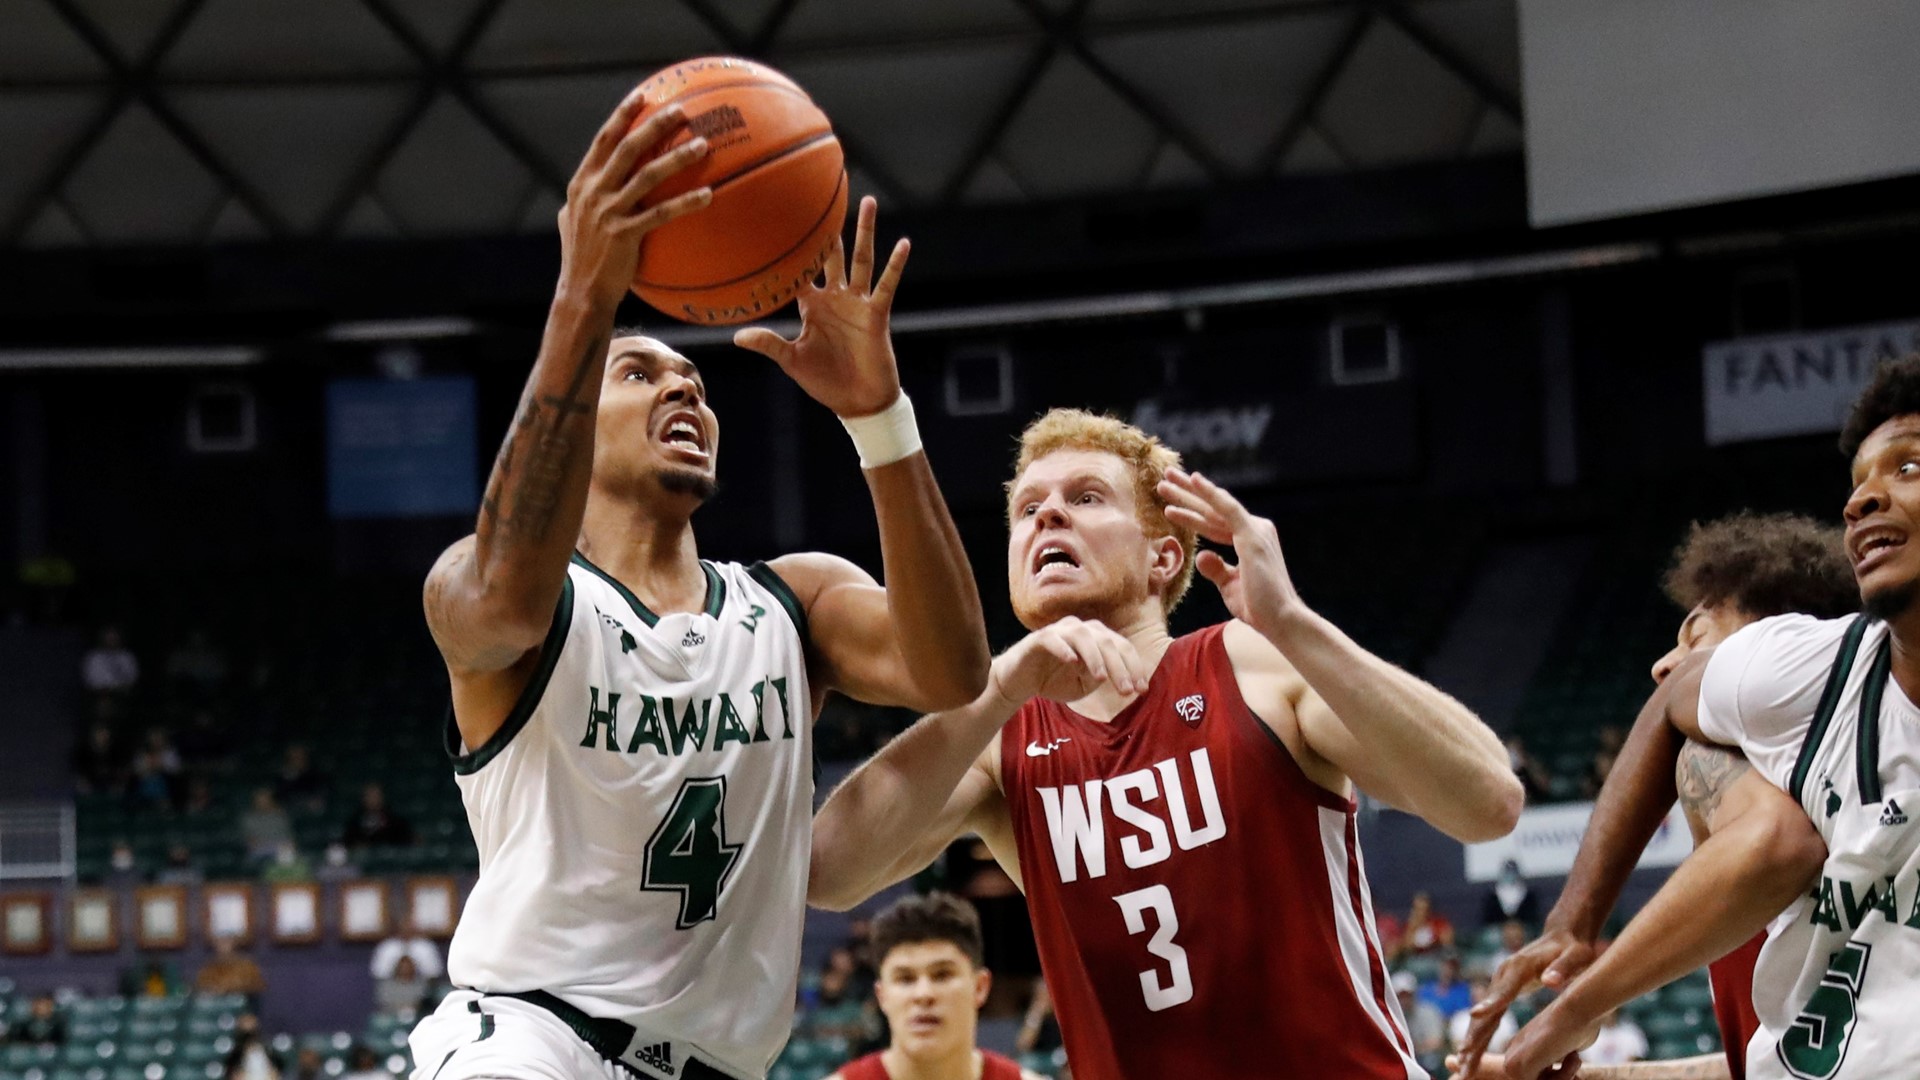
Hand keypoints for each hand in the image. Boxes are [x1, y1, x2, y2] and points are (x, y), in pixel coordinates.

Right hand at [557, 94, 713, 308]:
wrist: (580, 293)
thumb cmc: (582, 259)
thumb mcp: (573, 222)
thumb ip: (584, 199)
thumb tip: (597, 184)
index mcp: (582, 184)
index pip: (604, 140)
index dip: (623, 116)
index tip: (644, 95)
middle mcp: (593, 192)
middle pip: (628, 148)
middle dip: (655, 125)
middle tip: (682, 111)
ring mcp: (608, 212)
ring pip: (647, 176)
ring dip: (677, 158)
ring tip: (704, 145)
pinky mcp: (624, 235)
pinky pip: (661, 213)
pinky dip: (685, 202)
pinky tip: (708, 195)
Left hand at [734, 195, 908, 417]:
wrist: (857, 402)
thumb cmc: (825, 382)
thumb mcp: (792, 360)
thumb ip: (769, 343)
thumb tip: (736, 337)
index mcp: (812, 306)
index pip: (799, 272)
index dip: (789, 251)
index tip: (776, 222)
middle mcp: (835, 297)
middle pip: (830, 255)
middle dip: (828, 227)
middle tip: (823, 193)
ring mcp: (857, 303)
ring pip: (861, 259)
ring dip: (865, 231)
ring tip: (867, 201)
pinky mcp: (876, 314)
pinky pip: (886, 285)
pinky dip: (895, 265)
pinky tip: (903, 243)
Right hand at [986, 617, 1151, 709]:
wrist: (1019, 682)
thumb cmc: (1054, 680)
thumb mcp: (1083, 684)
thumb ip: (1099, 678)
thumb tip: (1116, 677)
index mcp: (1096, 639)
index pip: (1121, 647)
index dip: (1134, 667)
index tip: (1142, 690)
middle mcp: (1081, 630)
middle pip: (1107, 641)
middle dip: (1120, 666)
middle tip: (1127, 691)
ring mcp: (1059, 632)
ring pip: (1083, 635)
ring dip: (1095, 656)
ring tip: (1101, 678)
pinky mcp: (1038, 639)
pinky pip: (1052, 639)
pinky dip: (1064, 648)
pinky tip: (1072, 662)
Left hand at [1155, 468, 1300, 632]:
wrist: (1280, 619)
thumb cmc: (1258, 607)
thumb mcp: (1230, 586)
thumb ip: (1216, 569)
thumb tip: (1201, 554)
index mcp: (1250, 541)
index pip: (1215, 523)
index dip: (1193, 513)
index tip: (1172, 503)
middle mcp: (1255, 530)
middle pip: (1212, 510)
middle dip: (1187, 494)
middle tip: (1166, 477)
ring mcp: (1255, 531)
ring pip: (1214, 508)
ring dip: (1189, 493)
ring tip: (1164, 480)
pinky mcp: (1252, 535)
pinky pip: (1227, 509)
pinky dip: (1210, 494)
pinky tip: (1194, 480)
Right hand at [1456, 929, 1596, 1076]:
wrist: (1562, 935)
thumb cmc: (1572, 947)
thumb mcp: (1576, 955)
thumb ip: (1564, 968)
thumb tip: (1551, 982)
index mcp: (1519, 967)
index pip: (1503, 989)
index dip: (1490, 1003)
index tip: (1475, 1016)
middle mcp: (1502, 975)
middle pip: (1485, 1009)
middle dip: (1473, 1035)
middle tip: (1463, 1059)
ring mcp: (1499, 983)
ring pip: (1482, 1016)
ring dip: (1471, 1040)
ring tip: (1462, 1064)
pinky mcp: (1502, 992)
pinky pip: (1488, 1017)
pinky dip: (1479, 1036)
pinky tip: (1472, 1053)